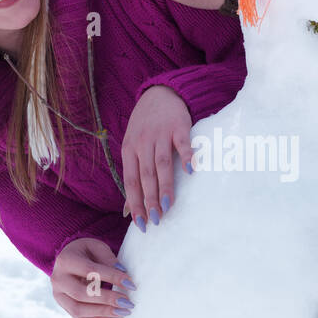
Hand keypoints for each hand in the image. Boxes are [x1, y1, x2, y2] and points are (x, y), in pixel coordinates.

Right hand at [51, 236, 136, 317]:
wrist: (68, 258)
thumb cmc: (86, 252)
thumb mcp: (97, 247)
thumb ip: (109, 259)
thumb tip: (123, 275)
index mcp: (65, 260)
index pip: (90, 272)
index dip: (112, 278)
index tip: (131, 285)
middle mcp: (58, 279)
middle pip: (81, 294)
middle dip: (107, 300)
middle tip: (128, 303)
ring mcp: (58, 295)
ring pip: (79, 310)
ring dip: (103, 313)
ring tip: (123, 312)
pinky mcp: (63, 306)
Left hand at [121, 85, 193, 229]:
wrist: (159, 94)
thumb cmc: (144, 127)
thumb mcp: (132, 149)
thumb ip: (132, 178)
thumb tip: (127, 210)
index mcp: (129, 150)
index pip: (131, 181)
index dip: (135, 203)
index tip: (140, 223)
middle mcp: (142, 143)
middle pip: (146, 175)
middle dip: (150, 200)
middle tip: (155, 220)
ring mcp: (160, 134)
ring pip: (161, 164)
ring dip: (165, 186)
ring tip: (167, 206)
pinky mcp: (178, 126)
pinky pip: (182, 143)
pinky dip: (187, 156)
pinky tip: (190, 170)